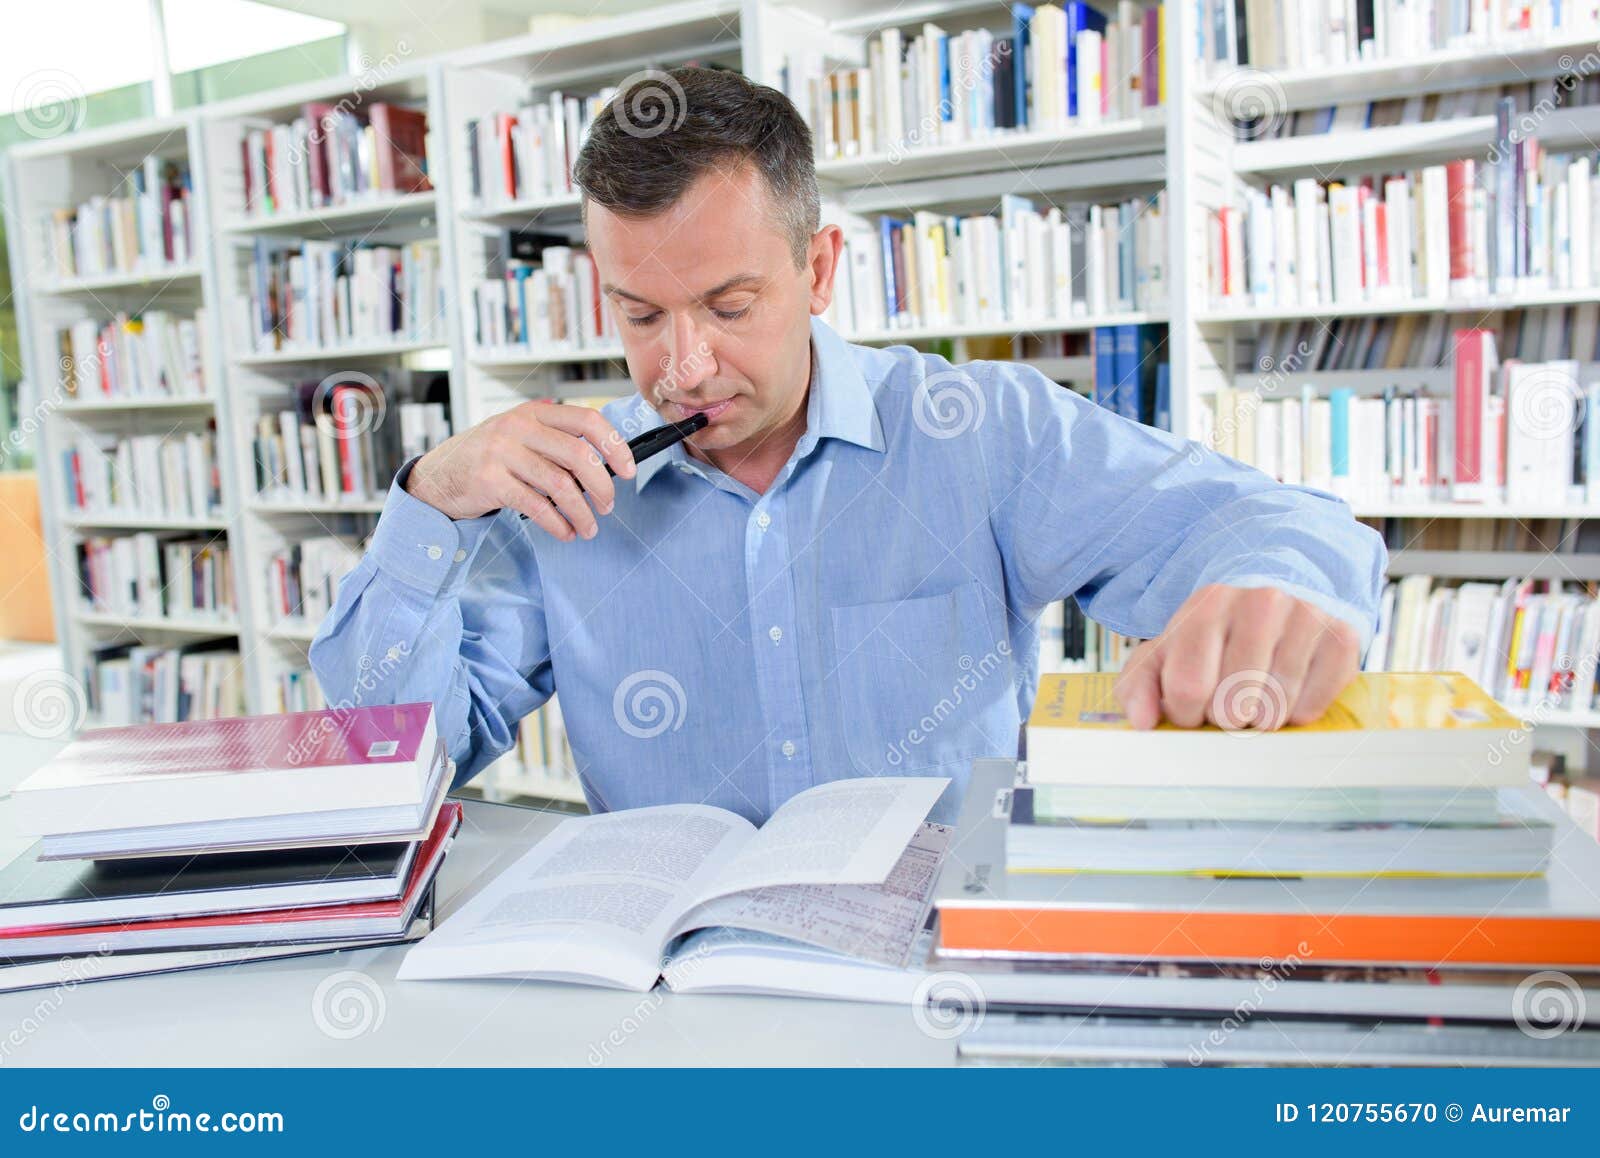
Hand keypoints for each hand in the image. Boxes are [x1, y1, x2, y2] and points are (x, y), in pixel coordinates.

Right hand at [404, 401, 635, 540]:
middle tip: (608, 506)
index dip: (614, 446)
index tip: (627, 470)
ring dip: (582, 513)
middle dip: (602, 487)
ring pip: (561, 485)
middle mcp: (519, 427)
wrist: (438, 475)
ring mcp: (502, 452)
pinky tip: (565, 532)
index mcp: (534, 412)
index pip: (587, 420)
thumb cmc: (489, 459)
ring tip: (588, 528)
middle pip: (580, 455)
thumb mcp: (521, 437)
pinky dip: (558, 524)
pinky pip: (537, 506)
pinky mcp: (490, 480)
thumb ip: (556, 443)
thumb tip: (605, 469)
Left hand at [1113, 584, 1361, 730]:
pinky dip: (1297, 715)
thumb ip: (1139, 686)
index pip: (1188, 686)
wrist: (1279, 602)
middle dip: (1224, 718)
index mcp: (1208, 605)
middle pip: (1233, 704)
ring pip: (1274, 710)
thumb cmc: (1216, 641)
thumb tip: (1143, 721)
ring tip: (1258, 695)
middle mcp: (1261, 602)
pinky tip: (1290, 693)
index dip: (1186, 714)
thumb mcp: (1168, 655)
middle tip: (1229, 702)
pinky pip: (1312, 708)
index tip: (1193, 708)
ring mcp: (1306, 616)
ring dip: (1260, 719)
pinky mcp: (1342, 638)